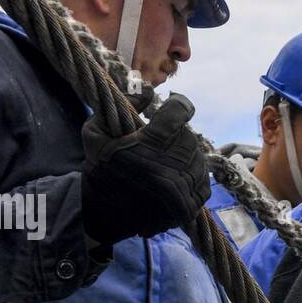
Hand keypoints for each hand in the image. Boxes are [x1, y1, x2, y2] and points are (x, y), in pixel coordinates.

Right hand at [80, 93, 209, 244]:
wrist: (102, 214)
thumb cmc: (99, 169)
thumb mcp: (97, 131)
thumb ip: (124, 104)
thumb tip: (150, 88)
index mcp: (147, 146)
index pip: (179, 112)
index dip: (178, 105)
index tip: (175, 106)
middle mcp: (168, 168)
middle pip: (189, 136)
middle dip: (177, 135)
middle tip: (164, 140)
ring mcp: (181, 190)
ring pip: (198, 158)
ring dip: (186, 155)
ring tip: (169, 158)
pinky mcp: (189, 206)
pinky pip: (203, 182)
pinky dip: (193, 175)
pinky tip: (178, 174)